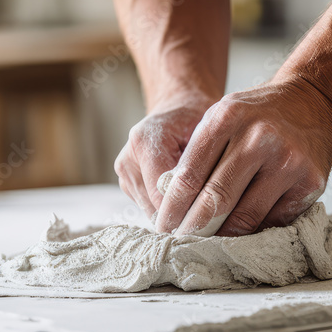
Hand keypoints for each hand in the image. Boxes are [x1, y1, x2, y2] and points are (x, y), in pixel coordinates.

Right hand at [114, 97, 214, 217]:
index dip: (186, 211)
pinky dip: (167, 209)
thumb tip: (199, 204)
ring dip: (173, 214)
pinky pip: (149, 207)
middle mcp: (128, 160)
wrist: (178, 109)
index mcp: (144, 142)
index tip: (207, 220)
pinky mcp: (127, 184)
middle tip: (207, 221)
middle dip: (180, 215)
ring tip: (197, 210)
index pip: (162, 194)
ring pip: (150, 211)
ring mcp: (124, 174)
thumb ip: (198, 166)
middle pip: (154, 207)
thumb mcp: (206, 135)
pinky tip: (184, 201)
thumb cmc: (197, 119)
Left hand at [155, 78, 331, 236]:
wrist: (314, 102)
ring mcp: (288, 161)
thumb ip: (197, 154)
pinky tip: (243, 234)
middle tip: (181, 245)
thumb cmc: (257, 115)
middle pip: (216, 199)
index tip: (163, 228)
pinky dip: (255, 231)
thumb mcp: (221, 118)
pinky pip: (274, 220)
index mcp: (227, 118)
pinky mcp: (311, 182)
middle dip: (193, 229)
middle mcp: (259, 138)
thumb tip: (173, 205)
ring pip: (245, 217)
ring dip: (223, 236)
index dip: (172, 208)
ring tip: (209, 245)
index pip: (189, 175)